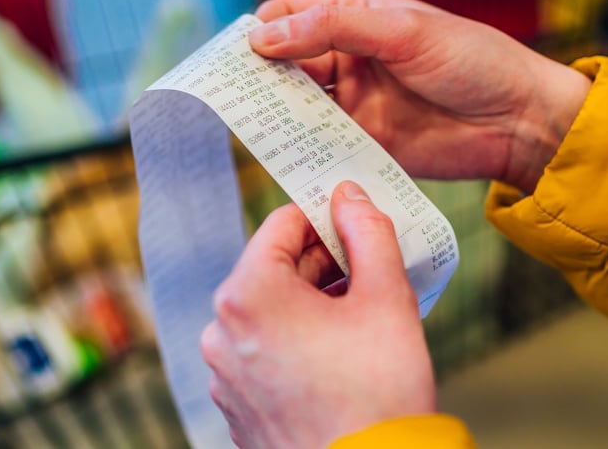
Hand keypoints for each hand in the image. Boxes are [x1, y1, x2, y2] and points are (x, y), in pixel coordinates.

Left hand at [201, 181, 434, 447]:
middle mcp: (221, 333)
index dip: (325, 217)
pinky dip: (297, 345)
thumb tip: (350, 197)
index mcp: (247, 296)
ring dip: (312, 306)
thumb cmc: (378, 393)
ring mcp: (225, 377)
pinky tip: (340, 360)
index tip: (358, 224)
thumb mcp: (386, 297)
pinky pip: (264, 356)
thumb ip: (369, 233)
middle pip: (273, 270)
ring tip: (361, 320)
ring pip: (269, 315)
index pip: (282, 223)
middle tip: (370, 271)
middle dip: (322, 265)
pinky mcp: (237, 410)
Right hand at [253, 0, 589, 193]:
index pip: (288, 17)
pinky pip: (319, 145)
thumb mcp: (402, 31)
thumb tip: (263, 37)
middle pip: (283, 64)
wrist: (520, 121)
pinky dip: (298, 149)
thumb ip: (333, 28)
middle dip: (257, 77)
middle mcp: (347, 57)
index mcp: (356, 16)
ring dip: (273, 114)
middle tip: (230, 96)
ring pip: (295, 106)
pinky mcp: (363, 143)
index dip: (258, 32)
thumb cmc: (472, 60)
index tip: (233, 56)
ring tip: (249, 126)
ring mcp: (354, 102)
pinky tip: (282, 154)